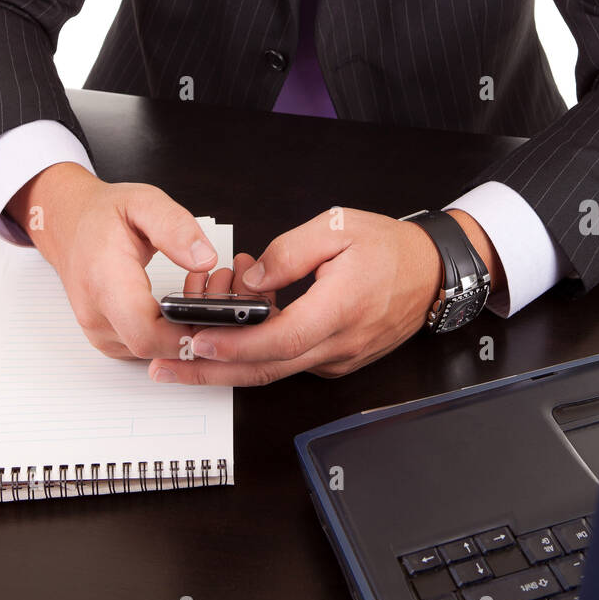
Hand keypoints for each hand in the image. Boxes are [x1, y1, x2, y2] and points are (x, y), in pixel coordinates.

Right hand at [8, 165, 219, 360]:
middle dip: (191, 329)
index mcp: (106, 280)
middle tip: (209, 295)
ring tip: (191, 294)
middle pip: (153, 348)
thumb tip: (205, 259)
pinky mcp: (105, 338)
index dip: (185, 331)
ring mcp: (98, 331)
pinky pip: (144, 349)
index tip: (211, 310)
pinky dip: (165, 335)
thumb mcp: (145, 202)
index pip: (146, 333)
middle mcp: (97, 314)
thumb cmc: (103, 215)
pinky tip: (175, 308)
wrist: (69, 224)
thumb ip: (176, 228)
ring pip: (152, 352)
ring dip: (179, 332)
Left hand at [147, 207, 443, 384]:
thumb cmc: (390, 247)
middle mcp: (338, 344)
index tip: (198, 341)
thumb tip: (252, 277)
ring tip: (183, 353)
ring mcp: (337, 357)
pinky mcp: (336, 359)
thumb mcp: (338, 227)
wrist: (432, 273)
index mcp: (339, 309)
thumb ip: (291, 250)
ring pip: (274, 370)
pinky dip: (255, 355)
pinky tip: (228, 338)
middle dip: (210, 372)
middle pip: (266, 369)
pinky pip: (289, 362)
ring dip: (228, 365)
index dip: (235, 345)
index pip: (280, 339)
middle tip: (166, 368)